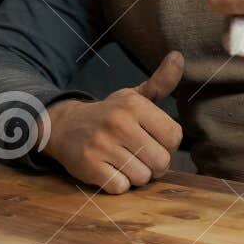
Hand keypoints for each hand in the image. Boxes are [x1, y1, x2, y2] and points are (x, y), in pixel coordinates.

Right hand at [40, 52, 185, 193]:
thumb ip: (161, 82)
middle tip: (140, 155)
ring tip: (123, 161)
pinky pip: (121, 187)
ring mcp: (101, 144)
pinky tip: (109, 170)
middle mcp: (118, 122)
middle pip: (161, 161)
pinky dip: (118, 184)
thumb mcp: (134, 96)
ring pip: (142, 177)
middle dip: (154, 164)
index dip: (167, 143)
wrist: (64, 126)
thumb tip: (179, 56)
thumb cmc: (110, 114)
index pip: (174, 136)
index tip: (152, 138)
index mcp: (134, 104)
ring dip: (136, 175)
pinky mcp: (88, 165)